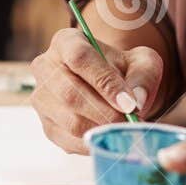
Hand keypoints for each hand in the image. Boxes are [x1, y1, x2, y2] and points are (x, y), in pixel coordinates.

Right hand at [30, 27, 164, 152]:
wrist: (110, 86)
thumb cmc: (124, 69)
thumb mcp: (141, 62)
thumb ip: (143, 76)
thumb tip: (136, 101)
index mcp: (66, 42)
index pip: (79, 58)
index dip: (104, 82)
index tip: (129, 103)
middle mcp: (45, 68)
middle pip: (70, 94)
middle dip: (106, 112)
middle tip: (132, 122)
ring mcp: (42, 99)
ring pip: (70, 121)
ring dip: (103, 130)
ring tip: (126, 130)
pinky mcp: (47, 126)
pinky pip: (69, 141)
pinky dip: (95, 142)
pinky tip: (113, 137)